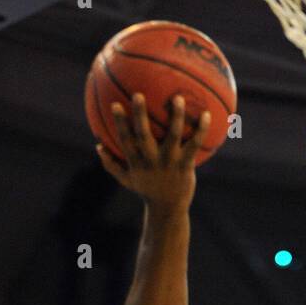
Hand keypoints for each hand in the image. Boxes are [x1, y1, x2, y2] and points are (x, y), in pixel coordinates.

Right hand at [96, 93, 210, 209]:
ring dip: (175, 117)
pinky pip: (194, 145)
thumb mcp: (127, 180)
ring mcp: (170, 163)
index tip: (115, 104)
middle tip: (138, 94)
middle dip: (139, 116)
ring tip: (177, 98)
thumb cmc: (147, 191)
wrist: (168, 210)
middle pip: (144, 136)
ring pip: (172, 136)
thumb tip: (97, 146)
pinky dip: (201, 130)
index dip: (120, 123)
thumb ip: (111, 164)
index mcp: (136, 163)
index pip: (125, 140)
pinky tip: (207, 114)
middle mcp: (152, 161)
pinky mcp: (185, 166)